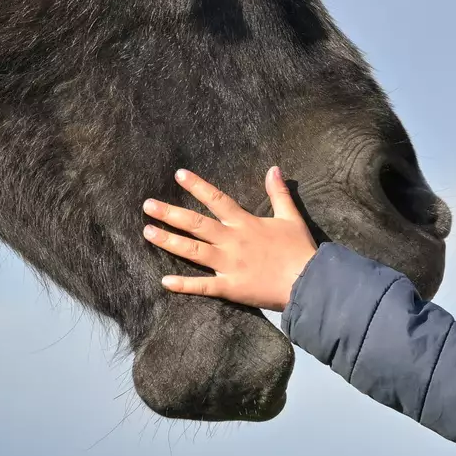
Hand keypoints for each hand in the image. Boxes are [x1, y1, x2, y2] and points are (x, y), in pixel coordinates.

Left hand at [143, 166, 316, 311]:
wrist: (308, 281)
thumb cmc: (300, 250)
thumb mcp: (290, 217)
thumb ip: (278, 193)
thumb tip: (273, 168)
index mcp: (245, 223)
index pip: (217, 199)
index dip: (197, 186)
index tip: (178, 175)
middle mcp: (232, 241)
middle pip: (196, 224)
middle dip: (170, 213)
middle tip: (147, 205)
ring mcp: (229, 265)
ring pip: (193, 251)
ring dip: (169, 241)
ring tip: (148, 232)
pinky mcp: (230, 287)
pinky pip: (203, 286)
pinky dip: (184, 285)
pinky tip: (165, 281)